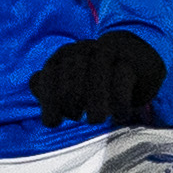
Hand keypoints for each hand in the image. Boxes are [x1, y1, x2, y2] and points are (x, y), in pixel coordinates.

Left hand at [27, 30, 166, 126]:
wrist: (136, 59)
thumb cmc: (96, 78)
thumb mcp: (71, 82)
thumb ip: (49, 88)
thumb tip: (36, 86)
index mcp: (65, 54)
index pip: (50, 73)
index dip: (48, 100)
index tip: (53, 123)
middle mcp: (85, 49)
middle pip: (73, 74)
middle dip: (71, 100)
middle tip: (76, 118)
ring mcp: (109, 52)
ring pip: (98, 75)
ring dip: (96, 101)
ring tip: (96, 119)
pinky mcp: (131, 61)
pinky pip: (123, 80)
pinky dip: (120, 101)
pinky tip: (120, 115)